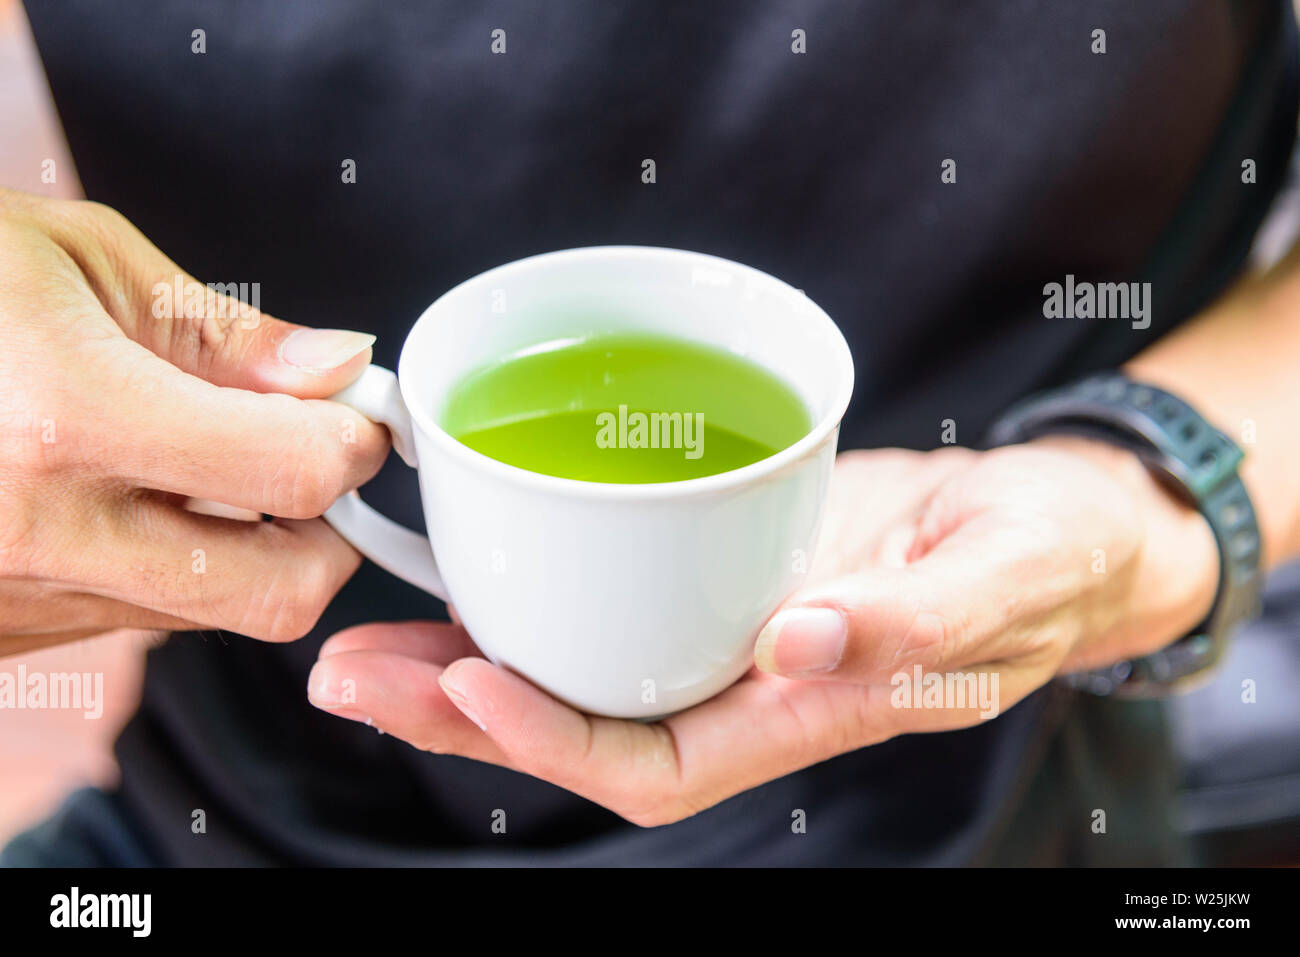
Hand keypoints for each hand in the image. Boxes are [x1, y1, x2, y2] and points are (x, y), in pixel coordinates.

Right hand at [0, 189, 388, 654]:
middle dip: (325, 536)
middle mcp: (36, 533)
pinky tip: (114, 497)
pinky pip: (129, 619)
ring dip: (242, 553)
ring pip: (208, 615)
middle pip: (278, 594)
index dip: (354, 441)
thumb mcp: (78, 260)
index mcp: (63, 420)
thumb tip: (337, 371)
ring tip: (192, 465)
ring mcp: (11, 599)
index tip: (354, 416)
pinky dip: (160, 569)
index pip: (296, 475)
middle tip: (307, 466)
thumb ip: (225, 334)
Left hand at [307, 437, 1217, 825]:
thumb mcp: (1003, 583)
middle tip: (349, 670)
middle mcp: (743, 684)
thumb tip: (794, 645)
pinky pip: (607, 593)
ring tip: (362, 636)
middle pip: (578, 723)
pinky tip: (466, 565)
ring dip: (463, 655)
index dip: (552, 740)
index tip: (467, 682)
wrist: (1055, 522)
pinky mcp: (714, 564)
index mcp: (805, 712)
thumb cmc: (1046, 560)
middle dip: (458, 710)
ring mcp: (722, 627)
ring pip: (574, 664)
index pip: (653, 764)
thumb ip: (912, 623)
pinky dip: (531, 587)